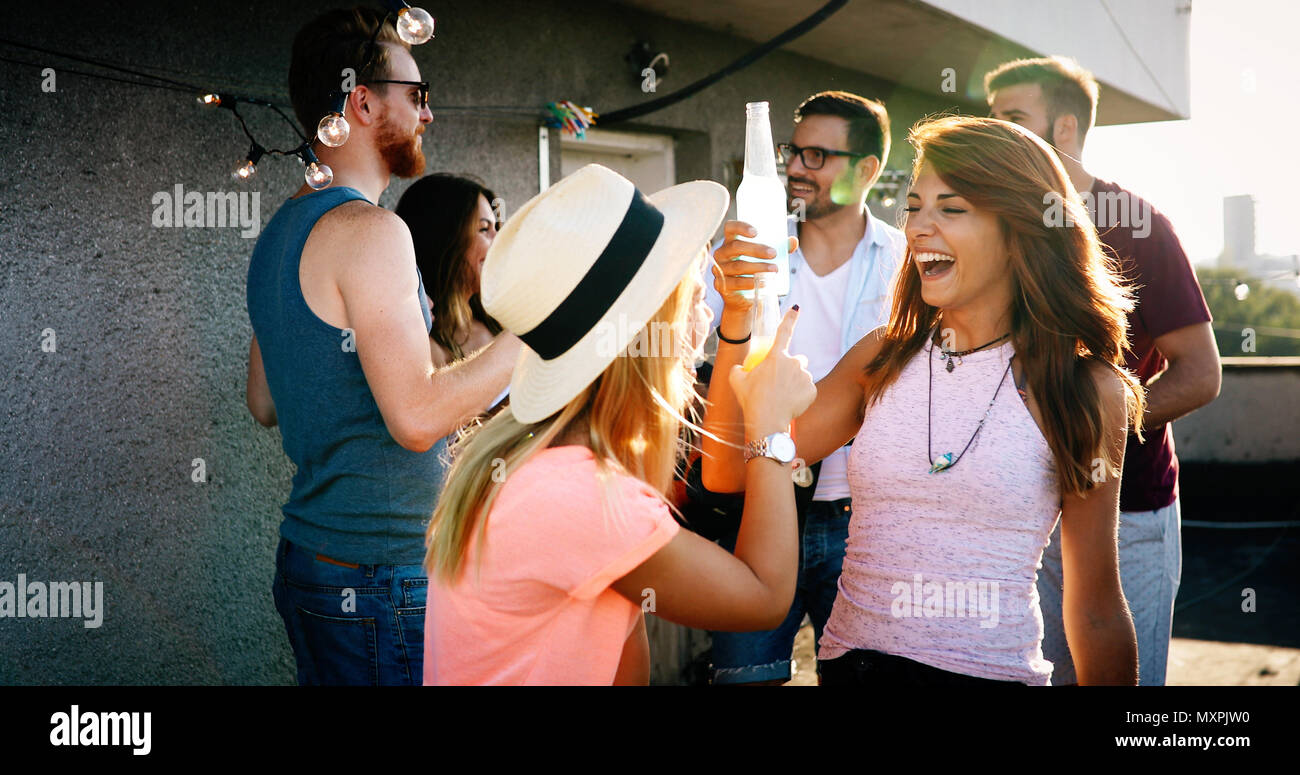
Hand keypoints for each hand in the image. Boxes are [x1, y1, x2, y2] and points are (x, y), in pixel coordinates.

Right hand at [711, 221, 797, 337]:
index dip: (741, 227)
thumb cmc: (756, 270)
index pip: (731, 228)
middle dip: (756, 249)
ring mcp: (719, 269)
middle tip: (773, 254)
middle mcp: (722, 253)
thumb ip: (780, 248)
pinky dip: (749, 282)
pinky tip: (762, 282)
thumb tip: (793, 241)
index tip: (756, 233)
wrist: (746, 296)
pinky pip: (735, 282)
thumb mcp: (767, 258)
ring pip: (738, 265)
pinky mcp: (721, 285)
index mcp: (731, 241)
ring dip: (757, 267)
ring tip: (774, 269)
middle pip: (736, 247)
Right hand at [728, 306, 815, 437]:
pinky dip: (801, 395)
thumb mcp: (736, 382)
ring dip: (796, 382)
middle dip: (791, 368)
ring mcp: (805, 376)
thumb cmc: (751, 400)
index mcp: (775, 356)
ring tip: (783, 397)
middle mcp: (793, 362)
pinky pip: (808, 389)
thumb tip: (739, 369)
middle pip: (796, 360)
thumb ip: (738, 370)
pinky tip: (791, 404)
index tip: (796, 307)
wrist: (767, 421)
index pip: (784, 332)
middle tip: (780, 383)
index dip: (790, 318)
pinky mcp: (813, 390)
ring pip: (803, 375)